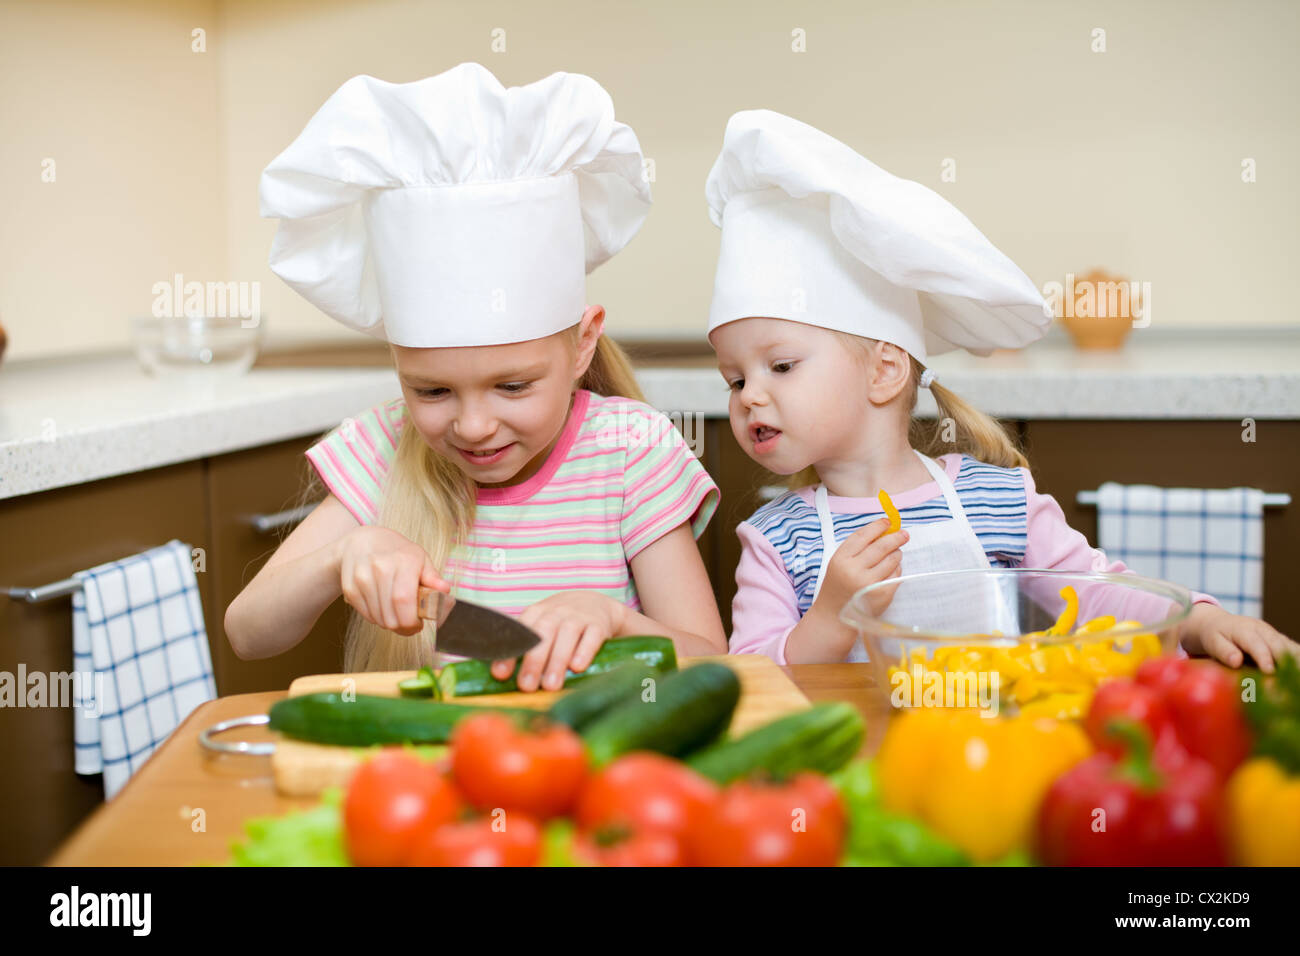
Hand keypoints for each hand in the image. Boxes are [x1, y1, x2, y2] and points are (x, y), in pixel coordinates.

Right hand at [337, 526, 449, 635]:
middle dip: (403, 627)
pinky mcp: (350, 588)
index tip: (418, 625)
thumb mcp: (420, 559)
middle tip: (409, 622)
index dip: (411, 621)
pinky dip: (376, 617)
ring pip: (379, 619)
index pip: (404, 600)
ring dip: (390, 623)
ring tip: (396, 611)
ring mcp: (362, 578)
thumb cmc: (396, 553)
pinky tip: (382, 605)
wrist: (360, 542)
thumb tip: (444, 590)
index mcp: (403, 560)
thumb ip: (433, 577)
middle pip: (391, 616)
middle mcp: (380, 568)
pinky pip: (366, 616)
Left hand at [489, 591, 627, 691]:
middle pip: (543, 633)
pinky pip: (592, 635)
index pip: (519, 631)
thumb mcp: (543, 627)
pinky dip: (584, 651)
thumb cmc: (562, 623)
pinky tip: (577, 667)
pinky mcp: (599, 624)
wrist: (598, 605)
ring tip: (550, 686)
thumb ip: (526, 647)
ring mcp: (579, 616)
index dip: (509, 652)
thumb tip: (502, 677)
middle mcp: (556, 612)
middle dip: (533, 660)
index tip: (500, 675)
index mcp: (537, 613)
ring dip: (557, 660)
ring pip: (567, 634)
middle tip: (527, 686)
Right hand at [812, 517, 908, 621]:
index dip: (878, 526)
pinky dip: (896, 569)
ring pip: (892, 559)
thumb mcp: (839, 563)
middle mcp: (854, 570)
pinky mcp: (882, 594)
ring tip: (895, 553)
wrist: (834, 615)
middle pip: (881, 546)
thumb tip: (884, 530)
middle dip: (896, 537)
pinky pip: (896, 574)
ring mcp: (869, 583)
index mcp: (841, 559)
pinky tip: (891, 570)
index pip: (863, 536)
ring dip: (897, 553)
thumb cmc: (839, 585)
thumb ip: (857, 548)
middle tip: (904, 534)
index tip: (888, 522)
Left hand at [1178, 603, 1298, 671]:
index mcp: (1244, 629)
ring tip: (1296, 679)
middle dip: (1286, 662)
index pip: (1256, 643)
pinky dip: (1297, 660)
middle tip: (1289, 680)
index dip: (1264, 657)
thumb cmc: (1215, 636)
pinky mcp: (1280, 640)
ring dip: (1296, 661)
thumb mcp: (1213, 642)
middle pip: (1278, 645)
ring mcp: (1273, 634)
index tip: (1269, 671)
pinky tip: (1297, 674)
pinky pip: (1293, 650)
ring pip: (1289, 647)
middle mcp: (1262, 630)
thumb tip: (1236, 662)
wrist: (1220, 622)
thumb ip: (1223, 651)